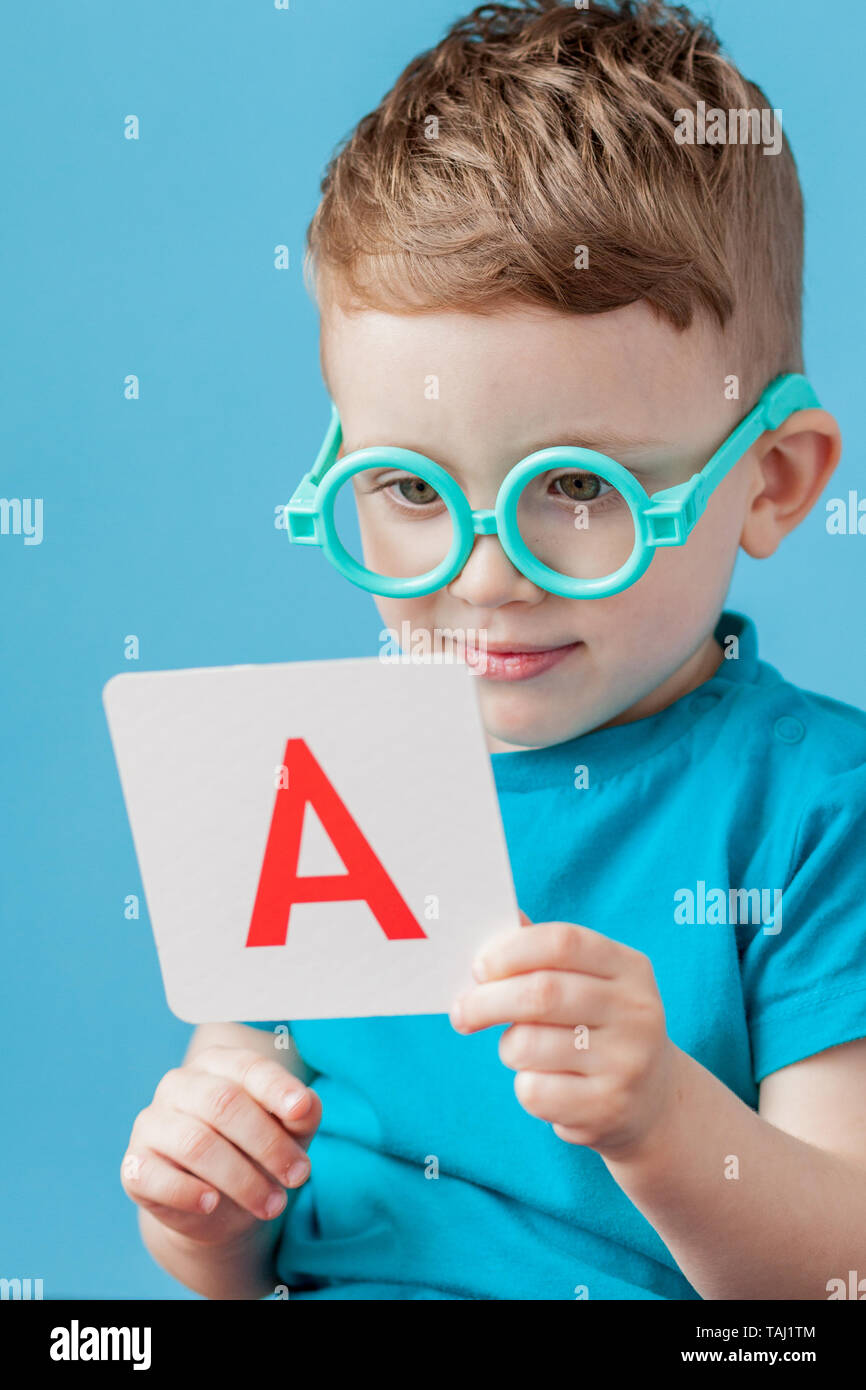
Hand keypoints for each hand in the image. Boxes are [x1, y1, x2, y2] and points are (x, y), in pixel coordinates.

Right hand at [121, 1045, 320, 1244]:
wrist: (218, 1207)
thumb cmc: (258, 1153)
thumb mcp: (289, 1131)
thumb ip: (301, 1112)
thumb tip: (304, 1105)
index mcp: (217, 1064)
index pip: (246, 1066)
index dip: (275, 1087)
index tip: (301, 1110)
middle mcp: (179, 1085)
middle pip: (223, 1103)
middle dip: (268, 1143)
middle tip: (298, 1176)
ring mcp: (152, 1123)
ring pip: (196, 1143)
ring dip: (242, 1179)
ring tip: (272, 1205)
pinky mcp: (134, 1165)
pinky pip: (156, 1176)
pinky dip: (188, 1192)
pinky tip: (213, 1203)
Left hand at [449, 911, 676, 1160]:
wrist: (651, 1101)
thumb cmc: (597, 1027)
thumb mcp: (589, 983)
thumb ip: (544, 952)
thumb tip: (496, 915)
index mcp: (629, 968)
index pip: (563, 942)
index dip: (511, 950)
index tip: (479, 968)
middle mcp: (636, 1012)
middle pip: (541, 993)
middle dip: (486, 1001)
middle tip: (461, 1012)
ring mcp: (627, 1062)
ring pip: (529, 1045)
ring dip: (508, 1047)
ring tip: (522, 1051)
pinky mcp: (608, 1107)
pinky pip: (534, 1092)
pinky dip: (525, 1087)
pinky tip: (547, 1085)